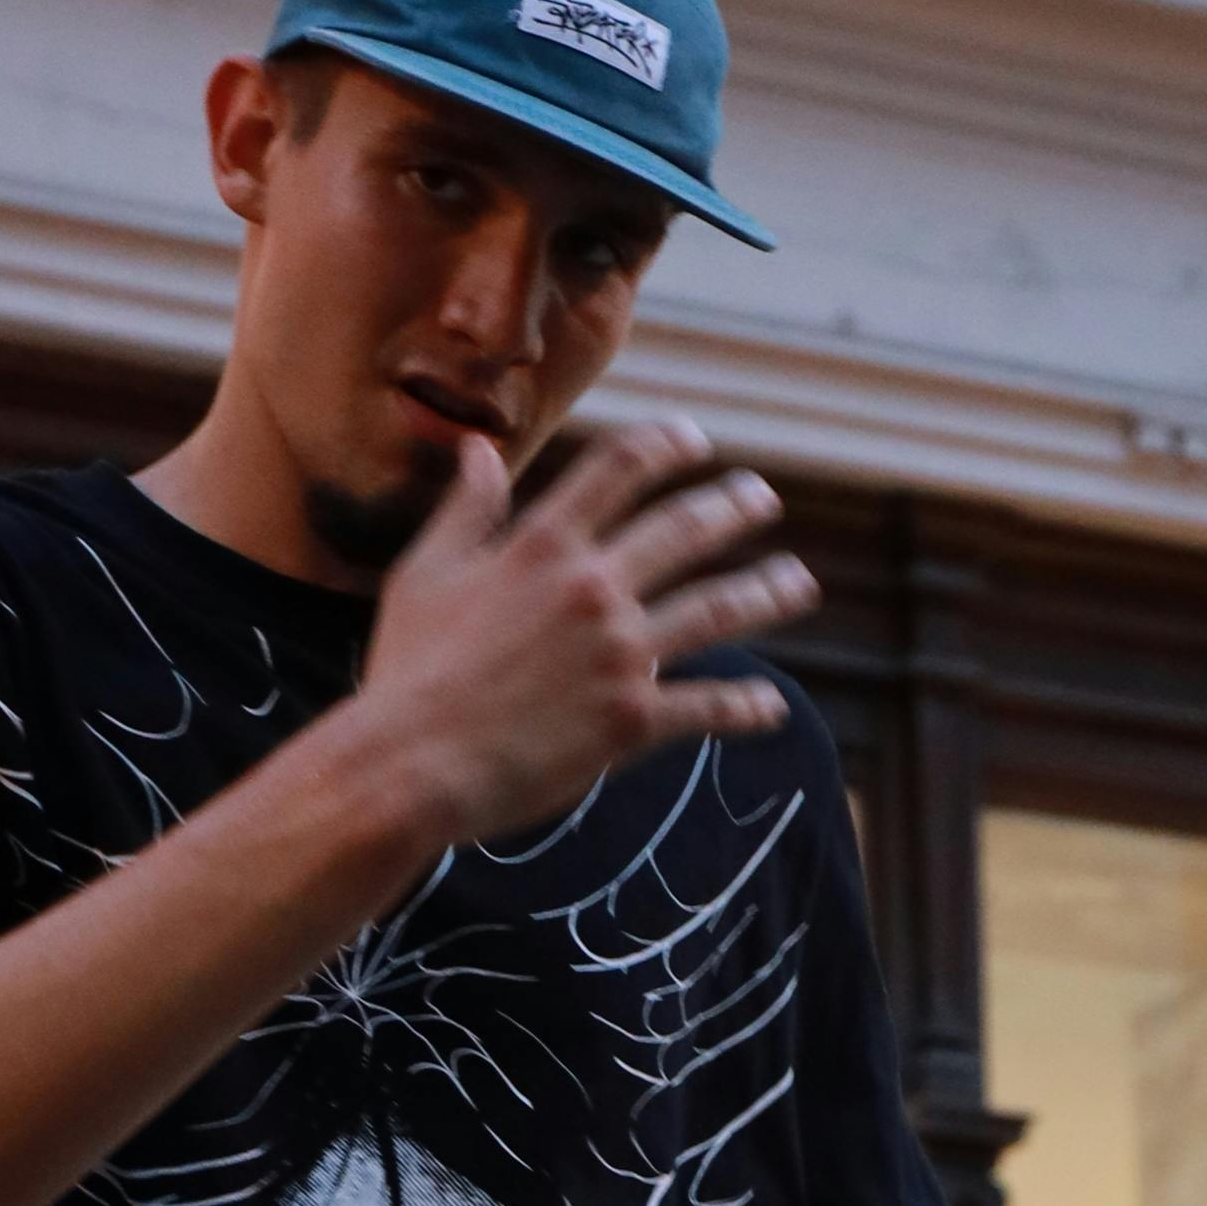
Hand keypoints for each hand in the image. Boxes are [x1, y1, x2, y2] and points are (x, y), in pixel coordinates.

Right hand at [352, 424, 812, 838]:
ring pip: (717, 610)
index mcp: (543, 543)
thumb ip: (465, 510)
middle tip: (762, 498)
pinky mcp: (632, 721)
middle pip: (685, 529)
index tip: (696, 440)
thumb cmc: (407, 670)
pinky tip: (772, 705)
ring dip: (767, 591)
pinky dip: (746, 707)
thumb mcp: (423, 573)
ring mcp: (619, 654)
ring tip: (799, 582)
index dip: (667, 445)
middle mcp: (594, 587)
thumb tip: (477, 448)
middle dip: (733, 507)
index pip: (622, 468)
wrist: (411, 765)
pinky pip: (707, 706)